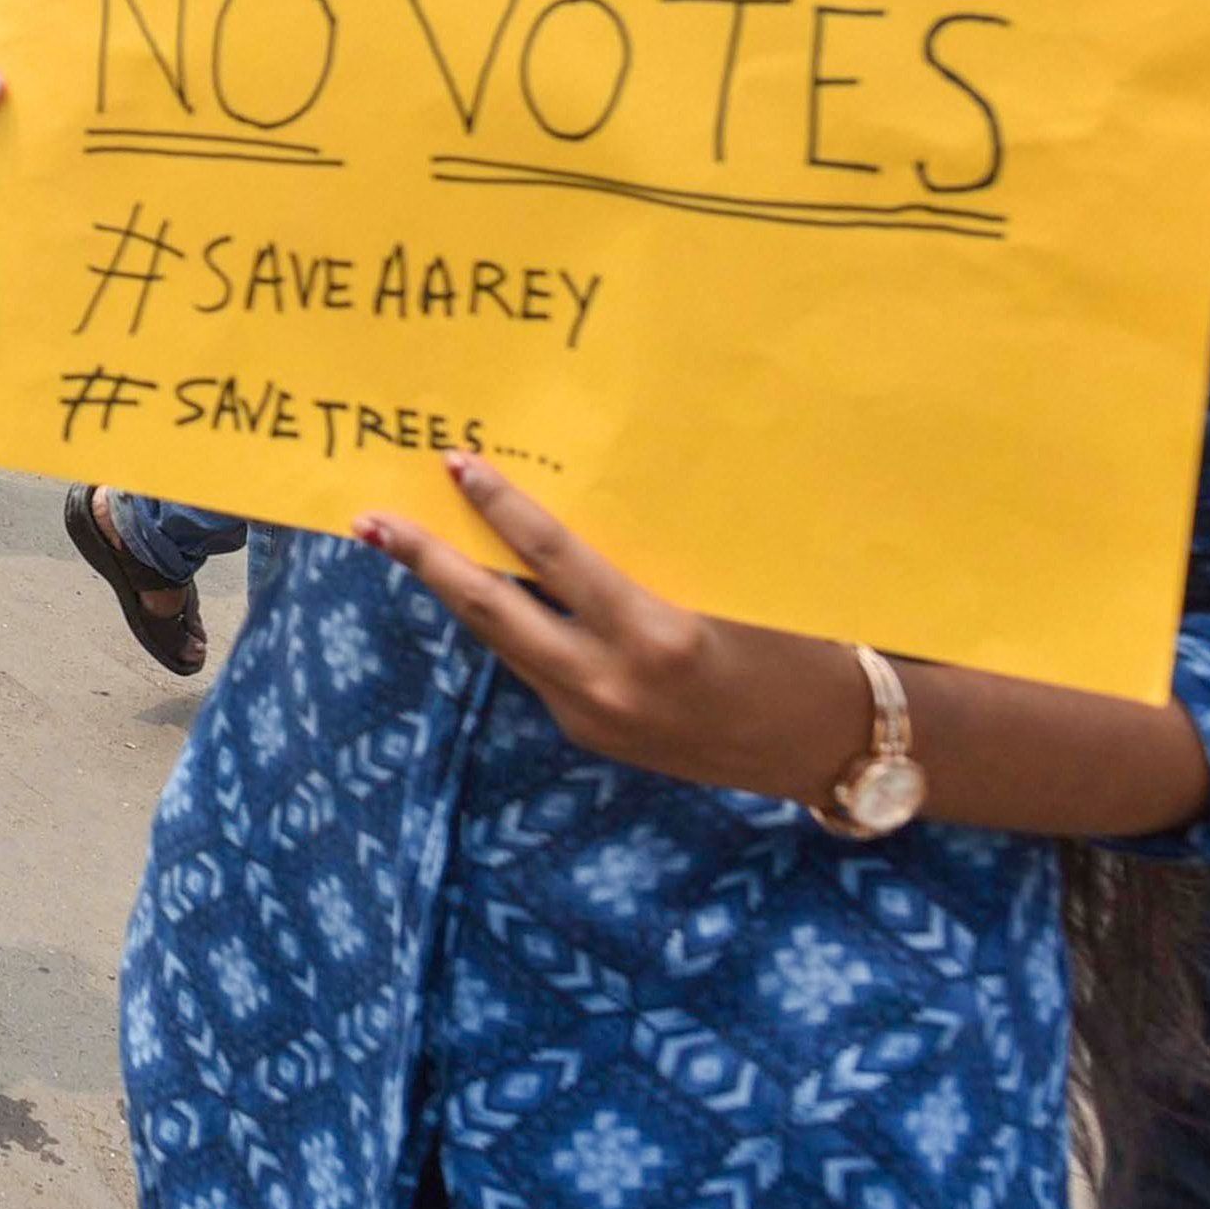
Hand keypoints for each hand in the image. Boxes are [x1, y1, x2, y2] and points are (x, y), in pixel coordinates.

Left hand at [358, 453, 870, 801]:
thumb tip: (572, 501)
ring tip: (407, 547)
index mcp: (655, 638)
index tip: (454, 462)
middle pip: (493, 612)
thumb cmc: (804, 644)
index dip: (498, 505)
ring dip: (458, 595)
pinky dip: (511, 627)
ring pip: (506, 643)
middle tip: (369, 520)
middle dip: (426, 562)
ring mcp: (595, 720)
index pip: (552, 557)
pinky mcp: (594, 738)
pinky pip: (538, 669)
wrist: (840, 746)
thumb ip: (648, 558)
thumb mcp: (727, 587)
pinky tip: (487, 593)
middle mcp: (610, 687)